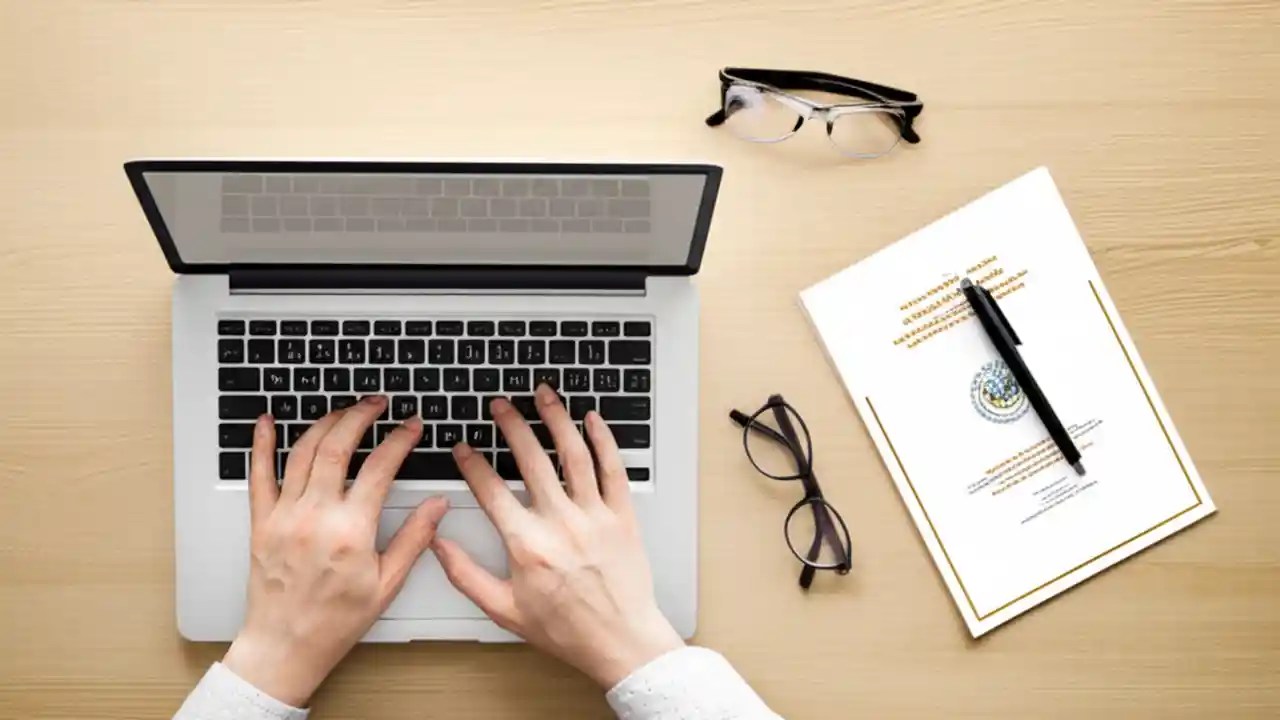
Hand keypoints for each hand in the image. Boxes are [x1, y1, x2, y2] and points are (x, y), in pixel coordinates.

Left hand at [223, 396, 448, 706]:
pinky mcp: (261, 522)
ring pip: (303, 451)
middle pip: (338, 446)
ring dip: (325, 421)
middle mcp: (315, 517)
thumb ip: (414, 539)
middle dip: (361, 415)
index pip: (381, 467)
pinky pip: (258, 474)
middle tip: (377, 404)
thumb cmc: (335, 621)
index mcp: (351, 532)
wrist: (286, 644)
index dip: (400, 439)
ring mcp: (284, 516)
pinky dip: (261, 444)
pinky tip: (267, 422)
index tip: (411, 426)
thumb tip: (436, 506)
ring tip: (343, 410)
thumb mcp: (387, 584)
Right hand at [433, 385, 683, 688]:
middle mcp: (561, 524)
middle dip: (512, 426)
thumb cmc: (566, 630)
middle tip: (501, 405)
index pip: (491, 491)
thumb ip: (466, 575)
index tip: (463, 448)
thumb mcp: (504, 610)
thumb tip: (438, 545)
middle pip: (532, 460)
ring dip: (556, 419)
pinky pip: (613, 469)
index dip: (473, 464)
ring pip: (574, 454)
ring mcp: (595, 517)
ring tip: (544, 395)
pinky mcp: (623, 517)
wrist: (620, 641)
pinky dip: (603, 440)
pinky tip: (592, 420)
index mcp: (528, 545)